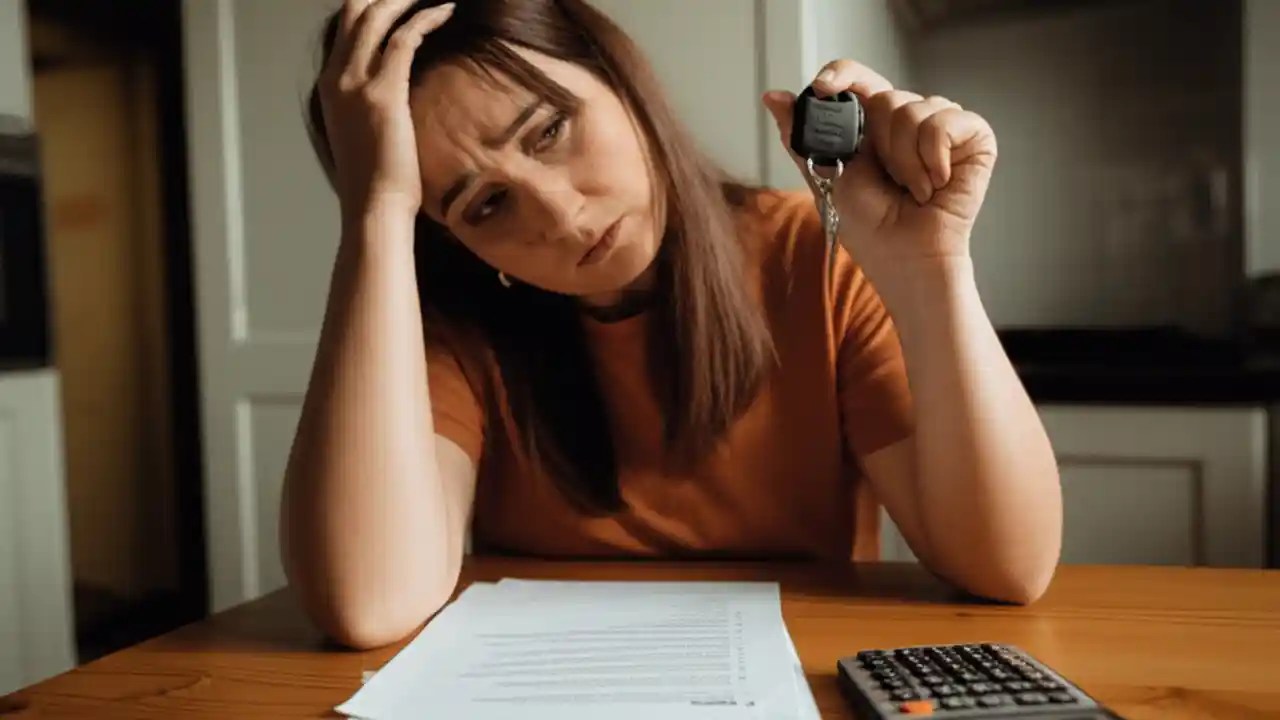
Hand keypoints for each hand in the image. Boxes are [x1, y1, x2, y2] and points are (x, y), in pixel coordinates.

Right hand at [317, 0, 454, 217]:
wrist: (375, 206)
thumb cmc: (376, 179)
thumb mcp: (361, 132)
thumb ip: (367, 105)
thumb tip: (389, 94)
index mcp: (329, 85)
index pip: (344, 28)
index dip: (369, 7)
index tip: (394, 0)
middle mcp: (337, 77)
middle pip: (354, 12)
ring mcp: (356, 83)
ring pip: (377, 18)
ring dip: (405, 0)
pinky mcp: (384, 93)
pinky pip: (405, 39)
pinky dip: (427, 18)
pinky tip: (445, 10)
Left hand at [763, 60, 997, 274]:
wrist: (906, 259)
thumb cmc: (871, 228)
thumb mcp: (826, 176)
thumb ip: (803, 136)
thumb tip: (773, 97)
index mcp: (874, 125)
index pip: (858, 78)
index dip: (842, 75)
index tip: (824, 88)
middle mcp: (909, 120)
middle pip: (885, 95)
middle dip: (877, 144)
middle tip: (888, 180)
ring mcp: (943, 126)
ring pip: (914, 107)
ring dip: (904, 159)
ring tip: (913, 189)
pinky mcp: (974, 137)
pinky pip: (946, 121)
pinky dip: (934, 156)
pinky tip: (936, 183)